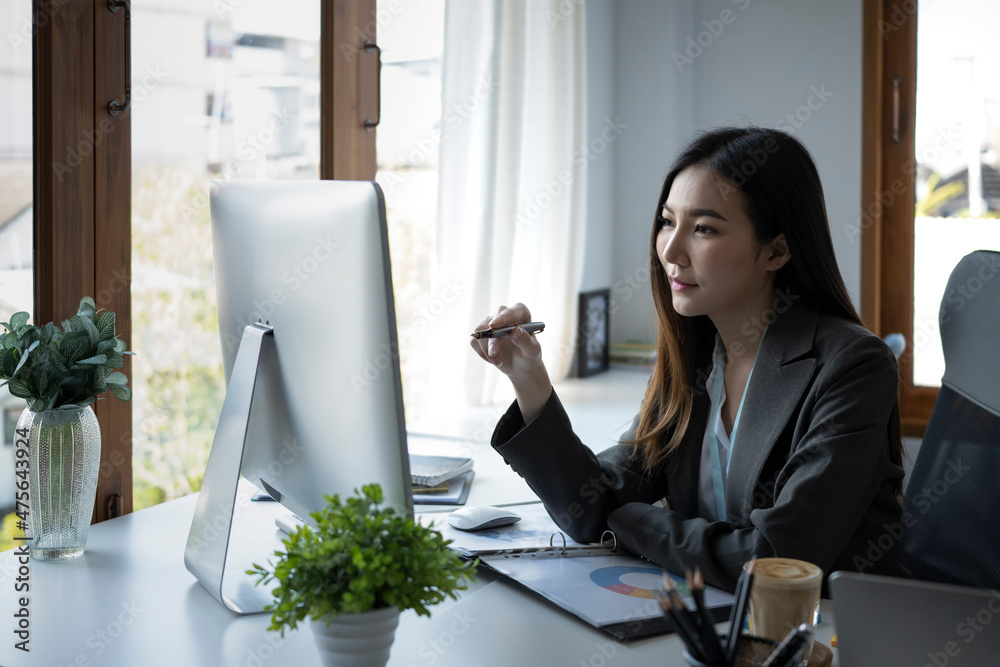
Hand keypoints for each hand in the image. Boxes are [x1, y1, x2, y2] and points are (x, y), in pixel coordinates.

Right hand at [470, 304, 551, 420]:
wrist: (521, 369)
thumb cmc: (531, 357)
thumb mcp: (533, 352)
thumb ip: (526, 341)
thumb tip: (516, 331)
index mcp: (520, 313)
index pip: (511, 311)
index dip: (503, 317)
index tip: (496, 327)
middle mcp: (503, 316)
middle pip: (492, 320)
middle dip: (492, 338)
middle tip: (494, 354)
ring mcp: (490, 326)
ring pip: (480, 332)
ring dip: (487, 349)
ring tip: (498, 362)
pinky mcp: (481, 337)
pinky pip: (475, 343)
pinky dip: (482, 354)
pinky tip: (494, 360)